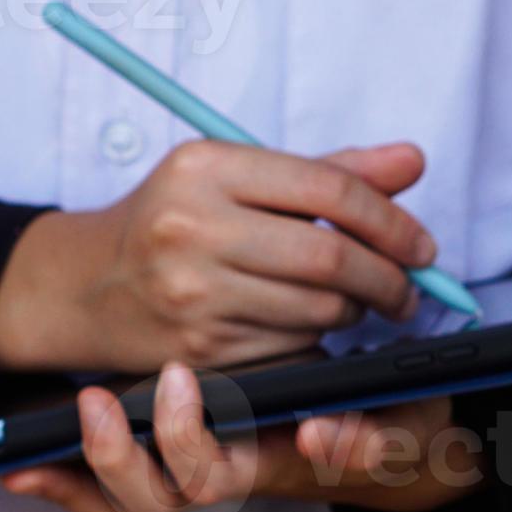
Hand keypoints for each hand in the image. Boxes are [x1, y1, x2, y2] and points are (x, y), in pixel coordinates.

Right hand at [0, 140, 435, 374]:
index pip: (330, 189)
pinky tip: (304, 323)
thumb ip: (329, 170)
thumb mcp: (237, 176)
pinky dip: (317, 339)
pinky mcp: (199, 350)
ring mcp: (194, 294)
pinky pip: (294, 348)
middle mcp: (193, 227)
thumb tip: (412, 161)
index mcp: (206, 167)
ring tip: (350, 300)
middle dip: (390, 279)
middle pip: (332, 258)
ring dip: (354, 310)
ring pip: (320, 310)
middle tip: (408, 289)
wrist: (88, 287)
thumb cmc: (175, 221)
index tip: (422, 246)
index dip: (393, 221)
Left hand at [1, 365, 482, 511]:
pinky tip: (26, 468)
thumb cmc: (400, 427)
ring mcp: (206, 470)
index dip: (185, 438)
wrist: (396, 441)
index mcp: (278, 463)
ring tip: (47, 433)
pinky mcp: (186, 457)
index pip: (218, 473)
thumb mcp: (406, 428)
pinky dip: (69, 487)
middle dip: (120, 457)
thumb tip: (321, 433)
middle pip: (160, 498)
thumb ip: (373, 438)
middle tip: (97, 399)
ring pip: (132, 504)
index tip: (178, 379)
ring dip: (85, 474)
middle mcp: (234, 474)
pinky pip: (118, 494)